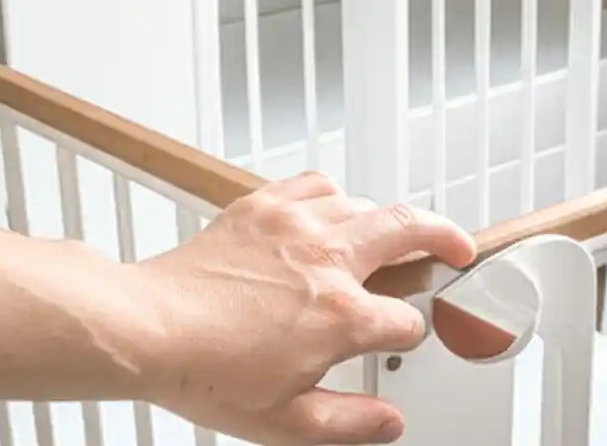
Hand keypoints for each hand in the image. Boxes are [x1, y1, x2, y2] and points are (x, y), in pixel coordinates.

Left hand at [136, 172, 475, 444]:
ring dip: (388, 219)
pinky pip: (316, 184)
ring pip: (366, 204)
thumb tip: (389, 423)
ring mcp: (296, 227)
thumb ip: (350, 423)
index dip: (410, 333)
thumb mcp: (285, 422)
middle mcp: (328, 261)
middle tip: (460, 246)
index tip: (400, 338)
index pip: (405, 320)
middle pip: (411, 228)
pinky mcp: (263, 207)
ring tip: (396, 234)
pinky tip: (335, 210)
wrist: (146, 328)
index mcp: (341, 317)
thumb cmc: (205, 372)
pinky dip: (336, 195)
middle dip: (447, 237)